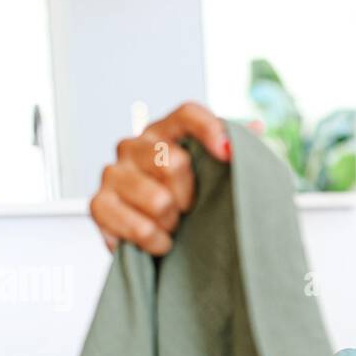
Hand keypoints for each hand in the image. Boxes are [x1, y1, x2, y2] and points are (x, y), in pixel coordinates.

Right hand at [88, 102, 229, 255]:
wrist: (154, 240)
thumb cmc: (186, 203)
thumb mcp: (212, 176)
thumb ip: (233, 149)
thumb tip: (257, 126)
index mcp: (164, 131)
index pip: (187, 114)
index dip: (209, 130)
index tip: (228, 155)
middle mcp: (133, 146)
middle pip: (172, 162)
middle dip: (189, 196)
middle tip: (189, 209)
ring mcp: (112, 174)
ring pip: (158, 200)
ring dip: (172, 221)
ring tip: (171, 224)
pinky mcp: (98, 205)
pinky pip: (138, 227)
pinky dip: (155, 240)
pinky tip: (158, 239)